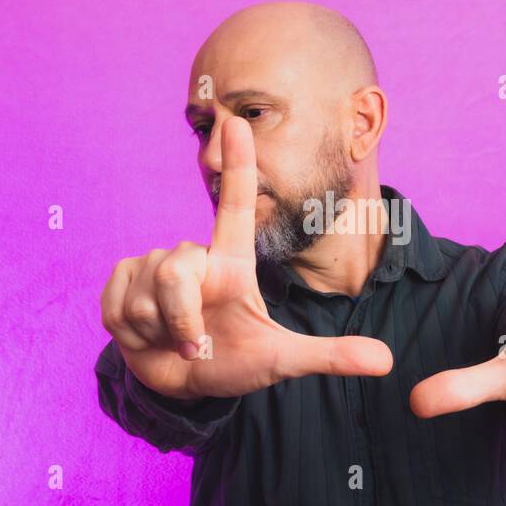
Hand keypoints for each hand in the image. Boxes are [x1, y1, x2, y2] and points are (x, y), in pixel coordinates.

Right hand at [100, 116, 393, 398]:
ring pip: (147, 296)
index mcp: (230, 263)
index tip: (238, 121)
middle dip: (182, 319)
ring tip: (171, 340)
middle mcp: (190, 257)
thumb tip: (388, 361)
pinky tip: (144, 337)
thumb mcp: (282, 361)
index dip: (238, 165)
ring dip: (158, 332)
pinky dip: (132, 335)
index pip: (234, 206)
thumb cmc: (232, 362)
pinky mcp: (117, 285)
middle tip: (194, 344)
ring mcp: (150, 267)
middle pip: (177, 272)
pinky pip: (118, 307)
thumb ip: (331, 357)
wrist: (180, 384)